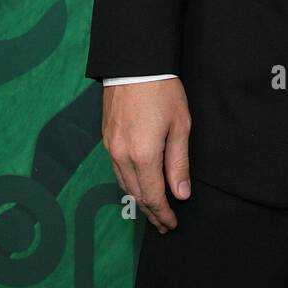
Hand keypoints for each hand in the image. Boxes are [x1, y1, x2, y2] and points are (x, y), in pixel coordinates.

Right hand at [101, 79, 191, 232]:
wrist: (134, 64)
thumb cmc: (162, 90)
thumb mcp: (180, 125)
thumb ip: (178, 162)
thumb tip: (181, 193)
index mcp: (143, 155)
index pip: (153, 196)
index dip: (163, 214)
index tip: (172, 224)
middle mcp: (122, 156)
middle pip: (136, 194)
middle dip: (151, 212)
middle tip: (164, 223)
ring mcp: (111, 147)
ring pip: (123, 184)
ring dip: (139, 199)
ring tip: (153, 209)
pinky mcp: (106, 138)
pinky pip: (116, 169)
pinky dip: (128, 182)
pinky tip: (138, 184)